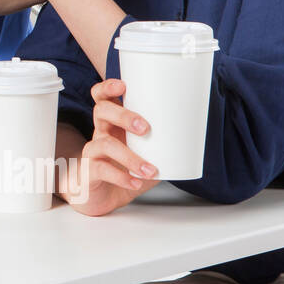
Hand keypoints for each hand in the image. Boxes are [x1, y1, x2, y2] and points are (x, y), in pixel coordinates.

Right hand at [62, 78, 158, 215]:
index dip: (108, 87)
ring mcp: (92, 152)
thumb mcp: (145, 152)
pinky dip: (122, 177)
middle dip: (123, 115)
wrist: (103, 197)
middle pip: (101, 111)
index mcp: (112, 122)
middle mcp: (100, 132)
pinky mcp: (89, 173)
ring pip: (104, 144)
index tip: (123, 86)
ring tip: (150, 169)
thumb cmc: (126, 169)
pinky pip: (101, 170)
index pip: (102, 97)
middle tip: (145, 128)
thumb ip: (162, 143)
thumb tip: (194, 135)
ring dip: (130, 156)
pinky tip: (136, 182)